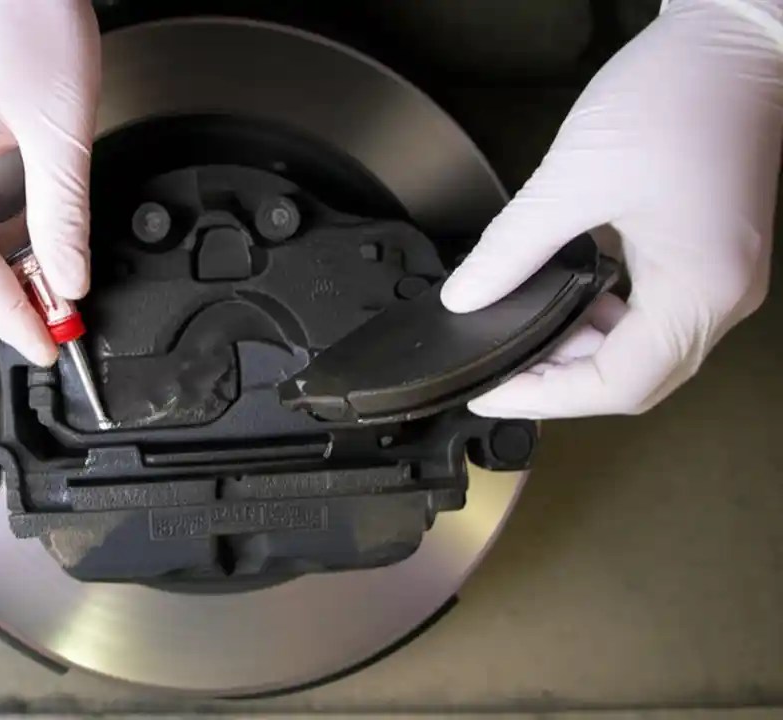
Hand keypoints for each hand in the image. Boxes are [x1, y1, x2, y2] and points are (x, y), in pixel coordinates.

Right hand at [0, 0, 100, 365]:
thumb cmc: (22, 17)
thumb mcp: (60, 128)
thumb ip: (63, 215)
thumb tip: (69, 279)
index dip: (12, 318)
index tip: (48, 347)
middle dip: (4, 304)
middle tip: (59, 326)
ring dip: (1, 276)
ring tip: (53, 291)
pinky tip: (33, 248)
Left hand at [441, 0, 782, 418]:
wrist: (733, 37)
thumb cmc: (681, 94)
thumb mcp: (574, 179)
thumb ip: (512, 248)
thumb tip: (466, 297)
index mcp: (701, 289)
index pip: (619, 384)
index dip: (547, 397)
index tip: (492, 391)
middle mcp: (722, 294)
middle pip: (636, 377)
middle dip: (562, 380)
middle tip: (501, 370)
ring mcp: (719, 275)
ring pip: (645, 348)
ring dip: (582, 347)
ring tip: (524, 333)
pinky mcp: (705, 252)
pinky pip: (653, 310)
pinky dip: (604, 315)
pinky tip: (566, 296)